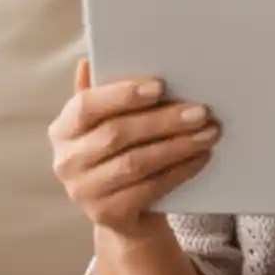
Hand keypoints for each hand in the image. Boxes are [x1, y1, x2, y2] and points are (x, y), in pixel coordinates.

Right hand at [49, 59, 220, 238]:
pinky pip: (149, 189)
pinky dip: (180, 171)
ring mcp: (84, 191)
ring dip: (178, 145)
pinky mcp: (107, 215)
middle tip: (201, 111)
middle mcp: (67, 161)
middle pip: (117, 134)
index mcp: (65, 129)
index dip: (122, 95)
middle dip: (163, 121)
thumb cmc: (121, 152)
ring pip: (136, 163)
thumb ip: (106, 94)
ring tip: (210, 132)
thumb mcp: (110, 121)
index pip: (86, 106)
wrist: (126, 211)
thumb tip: (91, 60)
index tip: (160, 86)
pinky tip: (201, 156)